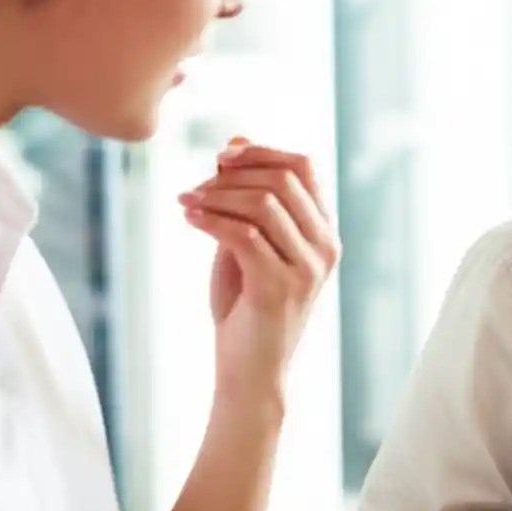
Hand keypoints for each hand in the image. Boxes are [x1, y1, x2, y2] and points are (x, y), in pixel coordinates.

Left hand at [179, 138, 339, 405]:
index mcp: (324, 231)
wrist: (250, 371)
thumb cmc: (246, 305)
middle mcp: (324, 247)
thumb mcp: (247, 240)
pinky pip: (244, 235)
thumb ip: (246, 197)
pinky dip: (210, 219)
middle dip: (232, 174)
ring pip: (263, 203)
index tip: (222, 155)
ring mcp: (306, 269)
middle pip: (282, 179)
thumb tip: (236, 139)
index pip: (305, 166)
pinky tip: (188, 217)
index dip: (263, 151)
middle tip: (195, 185)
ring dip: (217, 195)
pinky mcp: (279, 288)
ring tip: (187, 201)